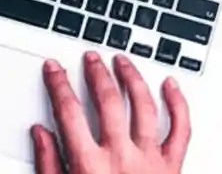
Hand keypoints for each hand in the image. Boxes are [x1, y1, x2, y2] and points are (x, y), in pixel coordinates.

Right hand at [33, 52, 190, 173]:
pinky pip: (180, 129)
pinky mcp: (174, 168)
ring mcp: (150, 160)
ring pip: (143, 106)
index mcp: (88, 164)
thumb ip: (49, 164)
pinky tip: (171, 86)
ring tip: (123, 61)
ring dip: (132, 78)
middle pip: (107, 100)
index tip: (53, 69)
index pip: (68, 111)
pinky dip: (178, 103)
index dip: (58, 83)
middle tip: (90, 58)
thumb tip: (40, 134)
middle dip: (96, 73)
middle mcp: (120, 157)